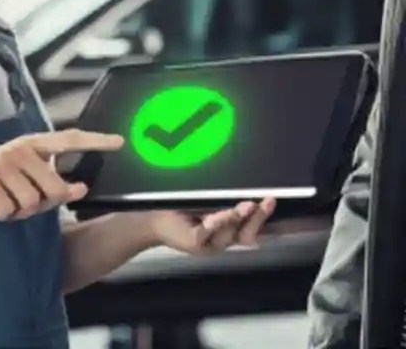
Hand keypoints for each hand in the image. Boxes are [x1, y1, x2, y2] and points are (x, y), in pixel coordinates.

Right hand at [0, 129, 124, 222]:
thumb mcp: (24, 184)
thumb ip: (54, 185)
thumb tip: (81, 187)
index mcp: (30, 145)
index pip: (69, 140)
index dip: (95, 142)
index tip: (121, 142)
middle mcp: (17, 149)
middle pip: (54, 188)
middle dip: (40, 204)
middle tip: (17, 201)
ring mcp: (0, 162)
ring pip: (31, 203)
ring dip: (18, 211)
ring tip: (2, 201)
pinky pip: (9, 210)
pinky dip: (1, 215)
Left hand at [146, 197, 276, 254]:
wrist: (151, 220)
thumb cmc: (180, 208)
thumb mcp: (206, 202)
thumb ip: (224, 198)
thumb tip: (242, 182)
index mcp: (228, 231)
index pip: (252, 228)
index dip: (264, 217)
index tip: (273, 200)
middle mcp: (222, 240)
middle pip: (246, 234)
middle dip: (258, 218)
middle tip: (265, 202)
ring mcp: (208, 243)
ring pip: (229, 234)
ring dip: (237, 218)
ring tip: (247, 205)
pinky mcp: (193, 242)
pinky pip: (206, 234)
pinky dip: (214, 224)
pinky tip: (216, 216)